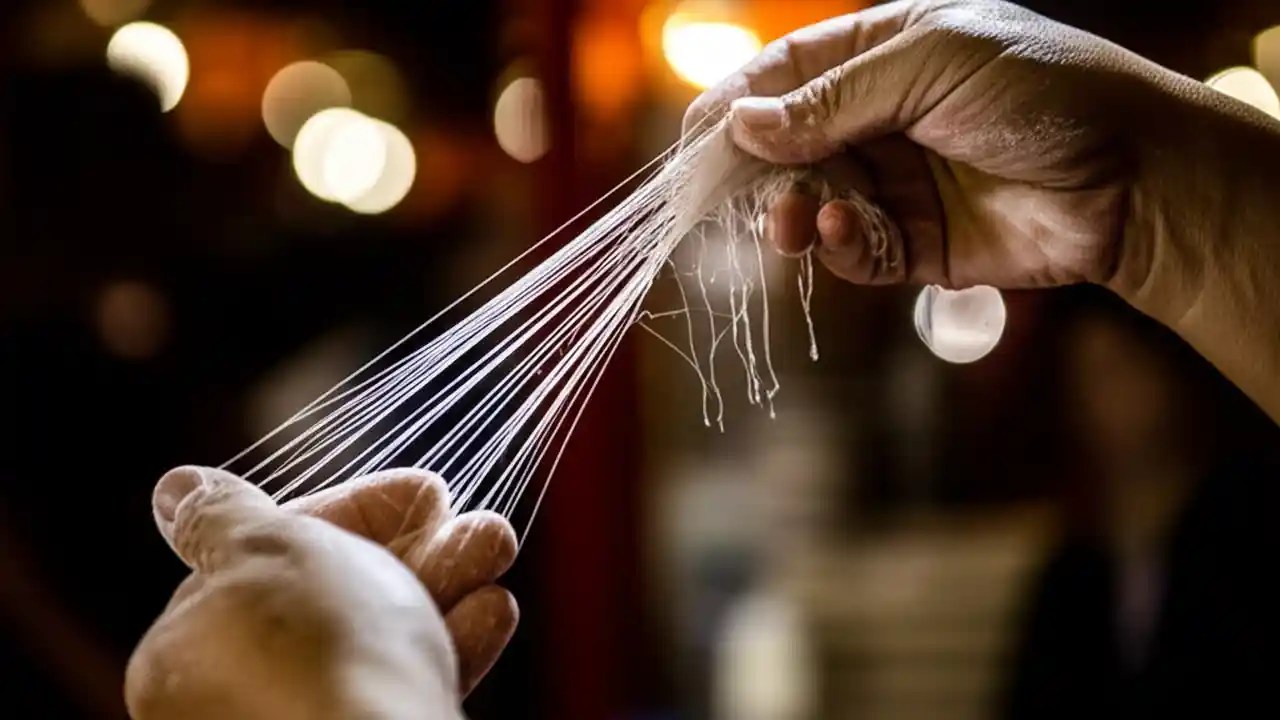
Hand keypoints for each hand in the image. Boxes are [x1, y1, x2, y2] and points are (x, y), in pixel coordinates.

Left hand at [125, 466, 517, 719]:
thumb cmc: (320, 653)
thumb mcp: (271, 549)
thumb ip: (224, 516)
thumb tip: (175, 487)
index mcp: (181, 651)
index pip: (266, 559)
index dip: (350, 514)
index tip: (423, 492)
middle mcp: (230, 698)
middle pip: (331, 598)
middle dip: (414, 550)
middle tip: (471, 524)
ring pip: (377, 642)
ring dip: (444, 586)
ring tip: (495, 548)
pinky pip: (399, 690)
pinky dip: (447, 647)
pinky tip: (491, 611)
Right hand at [687, 0, 1279, 420]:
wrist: (1135, 177)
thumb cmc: (1042, 92)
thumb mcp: (931, 67)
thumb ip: (833, 101)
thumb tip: (743, 125)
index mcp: (882, 54)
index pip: (784, 75)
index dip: (733, 106)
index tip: (691, 144)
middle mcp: (881, 119)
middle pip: (787, 146)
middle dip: (755, 174)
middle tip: (728, 199)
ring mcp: (897, 182)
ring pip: (812, 204)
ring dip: (791, 216)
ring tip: (789, 223)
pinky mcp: (917, 245)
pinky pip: (856, 251)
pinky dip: (842, 248)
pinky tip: (846, 235)